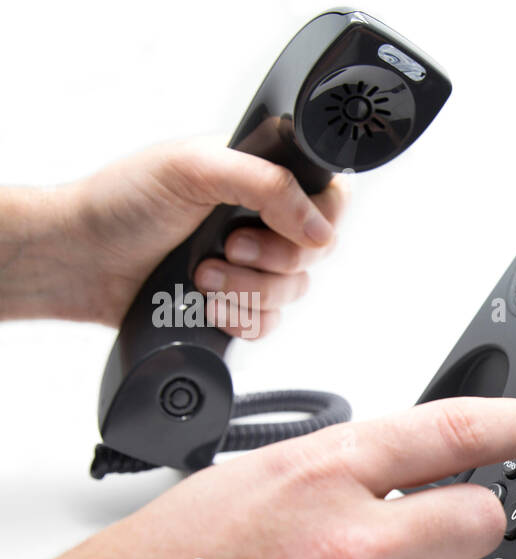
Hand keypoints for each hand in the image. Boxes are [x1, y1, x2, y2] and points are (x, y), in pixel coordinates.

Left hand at [0, 138, 346, 333]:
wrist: (80, 259)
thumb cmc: (122, 202)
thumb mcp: (194, 169)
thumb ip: (266, 185)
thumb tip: (319, 229)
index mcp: (258, 177)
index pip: (326, 199)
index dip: (316, 220)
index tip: (283, 227)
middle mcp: (261, 221)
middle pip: (313, 254)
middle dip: (271, 259)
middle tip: (229, 247)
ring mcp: (250, 267)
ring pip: (293, 292)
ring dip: (248, 289)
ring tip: (203, 276)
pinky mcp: (235, 304)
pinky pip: (269, 323)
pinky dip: (243, 318)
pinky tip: (211, 306)